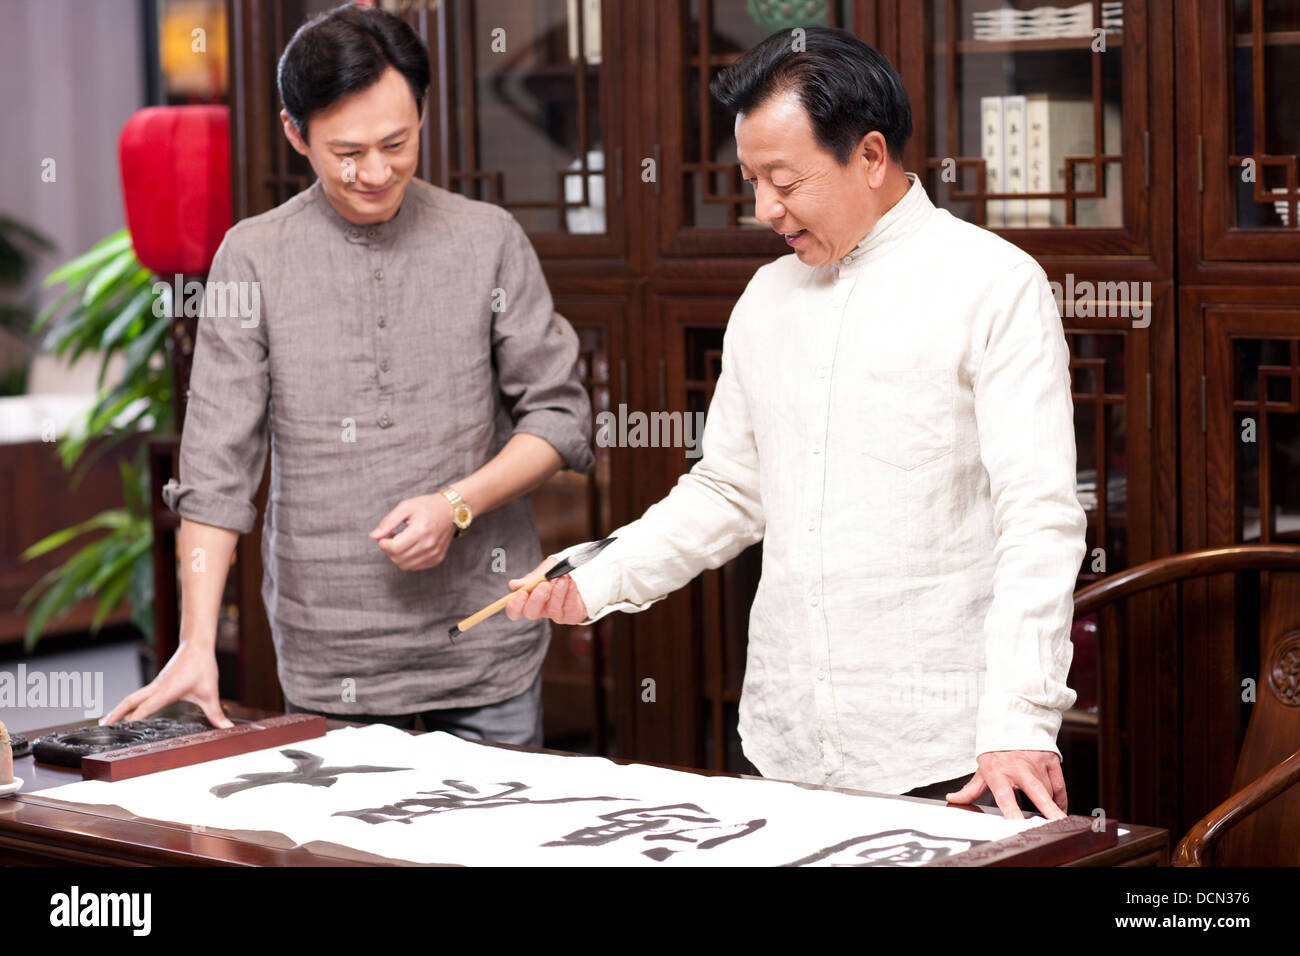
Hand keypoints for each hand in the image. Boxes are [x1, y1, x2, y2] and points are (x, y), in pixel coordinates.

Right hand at [99, 640, 231, 728]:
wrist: (197, 645)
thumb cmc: (202, 666)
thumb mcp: (211, 692)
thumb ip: (216, 713)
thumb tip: (226, 728)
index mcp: (166, 691)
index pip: (145, 708)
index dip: (133, 720)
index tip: (121, 731)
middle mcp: (157, 688)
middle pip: (130, 701)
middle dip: (116, 714)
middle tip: (102, 726)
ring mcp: (156, 684)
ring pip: (134, 697)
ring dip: (121, 708)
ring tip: (108, 721)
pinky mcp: (159, 681)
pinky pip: (141, 694)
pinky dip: (132, 703)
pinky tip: (131, 710)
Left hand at [370, 494, 455, 569]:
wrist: (451, 511)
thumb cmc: (427, 506)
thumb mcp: (406, 507)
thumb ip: (388, 522)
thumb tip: (374, 536)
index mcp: (421, 530)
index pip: (394, 548)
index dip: (383, 543)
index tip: (384, 534)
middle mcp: (429, 545)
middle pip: (398, 558)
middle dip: (389, 549)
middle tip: (392, 536)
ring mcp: (434, 554)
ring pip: (405, 565)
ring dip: (397, 555)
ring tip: (401, 541)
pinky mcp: (437, 559)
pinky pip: (415, 566)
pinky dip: (408, 559)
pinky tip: (410, 547)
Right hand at [505, 557, 588, 624]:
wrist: (577, 573)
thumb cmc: (555, 573)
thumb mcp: (543, 570)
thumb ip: (531, 578)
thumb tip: (514, 585)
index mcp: (527, 600)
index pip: (514, 611)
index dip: (515, 605)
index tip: (522, 593)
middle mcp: (540, 610)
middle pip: (531, 613)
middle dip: (537, 599)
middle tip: (544, 585)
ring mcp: (555, 614)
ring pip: (553, 608)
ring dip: (558, 591)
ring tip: (562, 577)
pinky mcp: (571, 615)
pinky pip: (569, 607)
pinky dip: (570, 593)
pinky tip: (571, 583)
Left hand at [945, 750, 1067, 820]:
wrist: (1012, 719)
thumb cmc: (996, 748)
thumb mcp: (982, 768)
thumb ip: (971, 789)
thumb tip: (953, 800)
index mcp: (998, 771)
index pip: (1004, 795)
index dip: (1011, 811)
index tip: (1017, 825)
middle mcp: (1018, 767)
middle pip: (1036, 791)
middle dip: (1048, 809)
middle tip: (1056, 825)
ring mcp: (1036, 762)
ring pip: (1048, 792)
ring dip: (1048, 805)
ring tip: (1046, 815)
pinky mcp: (1050, 759)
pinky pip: (1060, 786)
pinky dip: (1060, 800)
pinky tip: (1058, 809)